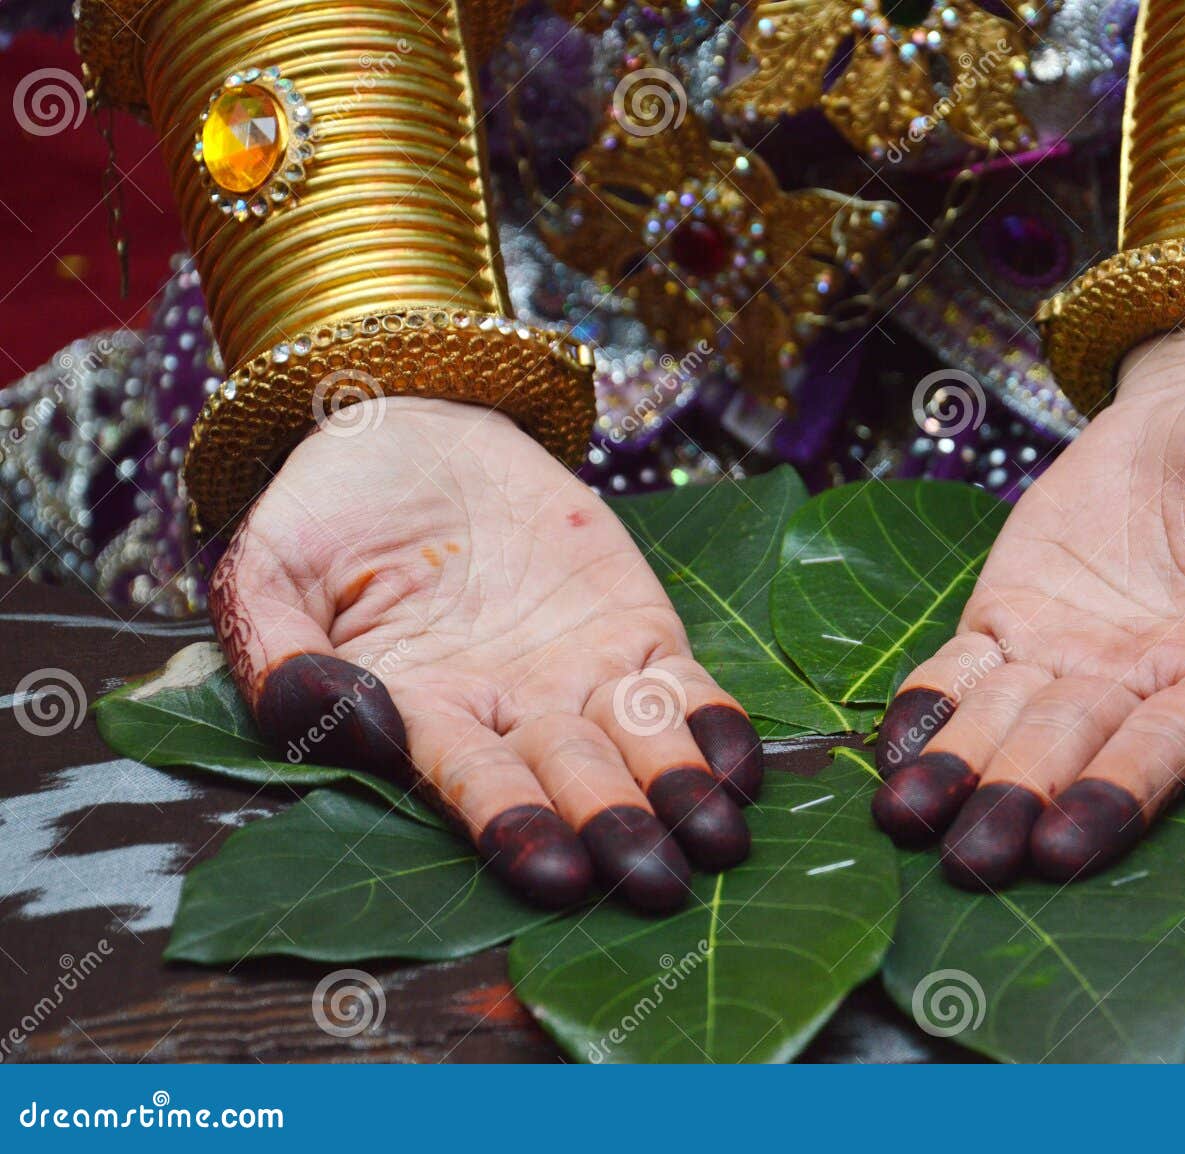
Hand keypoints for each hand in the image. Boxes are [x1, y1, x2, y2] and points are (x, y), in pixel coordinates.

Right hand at [208, 397, 761, 913]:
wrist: (413, 431)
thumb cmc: (329, 510)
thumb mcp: (269, 570)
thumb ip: (278, 653)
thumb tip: (335, 718)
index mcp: (423, 714)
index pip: (476, 784)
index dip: (516, 824)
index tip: (556, 871)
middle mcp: (512, 714)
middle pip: (574, 780)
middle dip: (617, 830)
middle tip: (657, 881)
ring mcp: (582, 676)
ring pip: (643, 745)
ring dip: (683, 794)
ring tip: (717, 838)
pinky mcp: (636, 631)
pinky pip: (686, 687)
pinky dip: (717, 726)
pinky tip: (739, 765)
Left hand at [872, 325, 1184, 889]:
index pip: (1168, 745)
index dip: (1118, 790)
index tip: (1065, 842)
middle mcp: (1139, 683)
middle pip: (1069, 751)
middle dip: (1017, 804)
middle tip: (969, 865)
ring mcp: (1067, 653)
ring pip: (1003, 723)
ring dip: (958, 774)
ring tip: (906, 822)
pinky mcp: (1010, 613)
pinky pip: (961, 668)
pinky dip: (927, 703)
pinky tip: (896, 746)